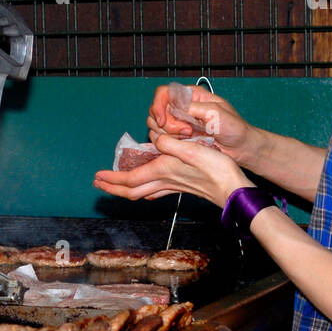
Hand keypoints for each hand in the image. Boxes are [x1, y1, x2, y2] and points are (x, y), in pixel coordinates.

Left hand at [94, 133, 252, 207]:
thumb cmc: (217, 170)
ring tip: (114, 184)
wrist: (235, 190)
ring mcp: (173, 186)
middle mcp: (164, 181)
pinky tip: (145, 187)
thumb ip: (169, 143)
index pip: (129, 178)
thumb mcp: (191, 150)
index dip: (111, 178)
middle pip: (131, 190)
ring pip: (141, 191)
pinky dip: (143, 188)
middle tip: (98, 183)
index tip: (96, 176)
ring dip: (124, 188)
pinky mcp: (182, 186)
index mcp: (163, 171)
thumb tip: (154, 139)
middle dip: (112, 187)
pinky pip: (155, 190)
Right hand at [147, 84, 256, 163]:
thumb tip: (173, 108)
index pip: (163, 93)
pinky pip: (162, 138)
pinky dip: (169, 143)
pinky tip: (186, 144)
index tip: (163, 120)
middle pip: (157, 111)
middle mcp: (182, 107)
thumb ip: (193, 108)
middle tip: (187, 132)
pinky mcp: (178, 137)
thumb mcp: (216, 112)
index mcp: (191, 95)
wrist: (240, 147)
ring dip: (169, 134)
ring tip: (189, 137)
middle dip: (167, 124)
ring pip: (156, 125)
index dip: (158, 105)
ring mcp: (179, 123)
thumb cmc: (234, 127)